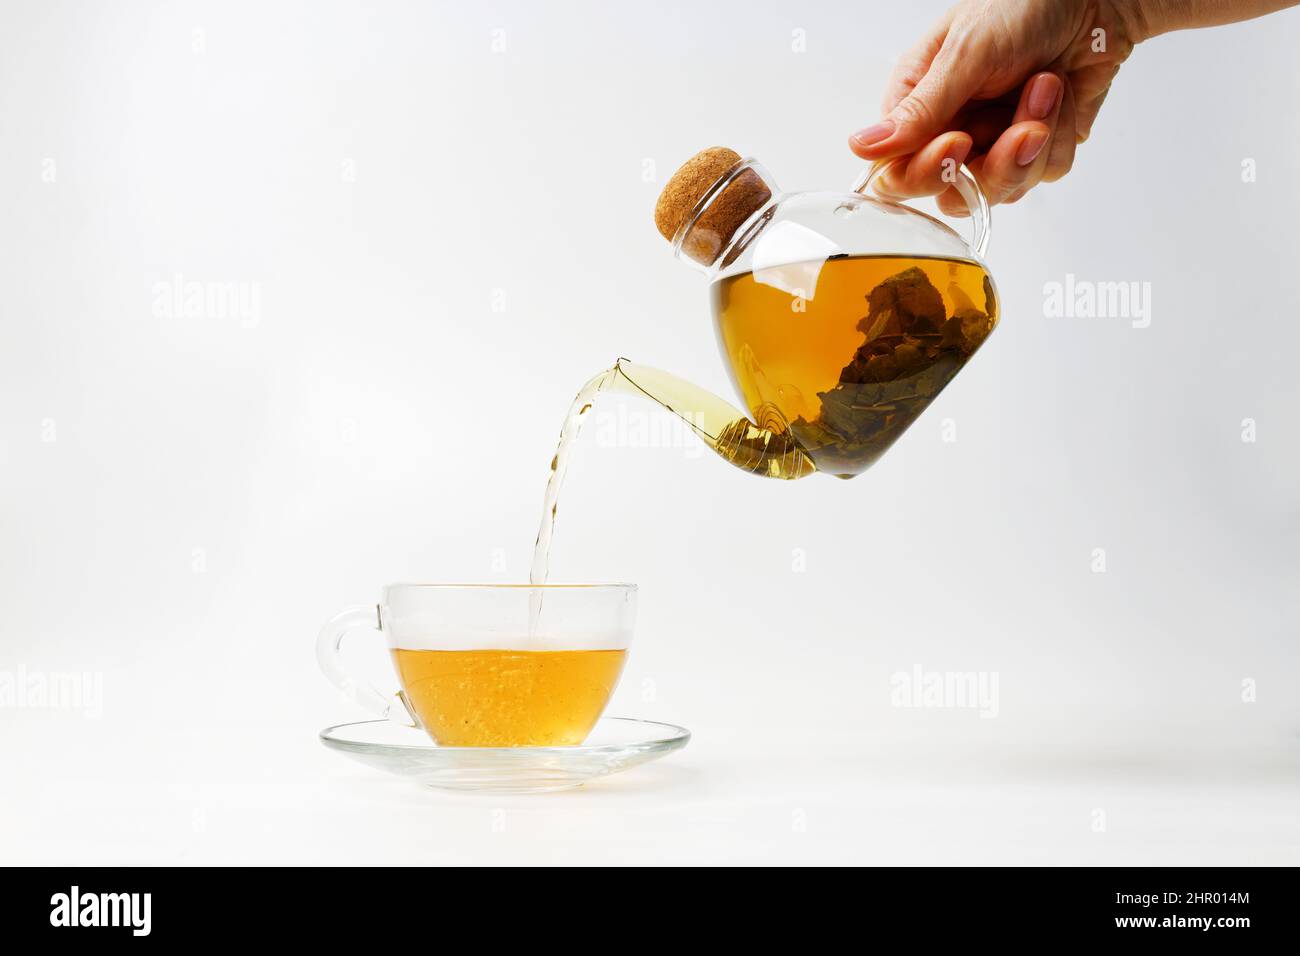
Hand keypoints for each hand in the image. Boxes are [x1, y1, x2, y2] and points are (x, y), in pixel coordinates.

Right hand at [849, 0, 1142, 212]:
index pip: (897, 174)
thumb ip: (920, 109)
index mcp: (917, 108)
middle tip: (1023, 129)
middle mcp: (951, 133)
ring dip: (1035, 139)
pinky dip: (1060, 133)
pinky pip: (1044, 172)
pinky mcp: (1036, 152)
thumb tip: (861, 147)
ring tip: (1047, 86)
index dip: (926, 173)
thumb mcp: (965, 52)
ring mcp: (994, 146)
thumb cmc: (1022, 6)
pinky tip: (1061, 93)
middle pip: (952, 196)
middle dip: (997, 164)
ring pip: (1003, 191)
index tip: (959, 143)